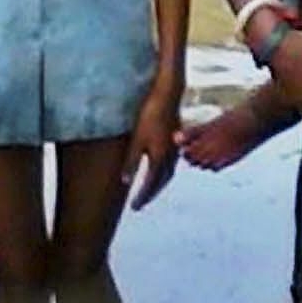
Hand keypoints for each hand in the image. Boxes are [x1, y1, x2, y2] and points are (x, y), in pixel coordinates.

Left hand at [125, 88, 179, 210]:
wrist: (168, 94)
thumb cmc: (150, 115)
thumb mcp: (137, 140)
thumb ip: (132, 162)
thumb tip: (126, 182)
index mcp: (161, 159)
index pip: (150, 185)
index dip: (142, 197)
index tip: (134, 208)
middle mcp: (171, 156)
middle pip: (161, 182)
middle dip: (150, 194)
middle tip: (140, 203)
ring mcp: (175, 148)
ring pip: (168, 173)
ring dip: (158, 184)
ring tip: (149, 190)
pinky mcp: (176, 138)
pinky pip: (171, 163)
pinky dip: (163, 172)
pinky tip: (159, 168)